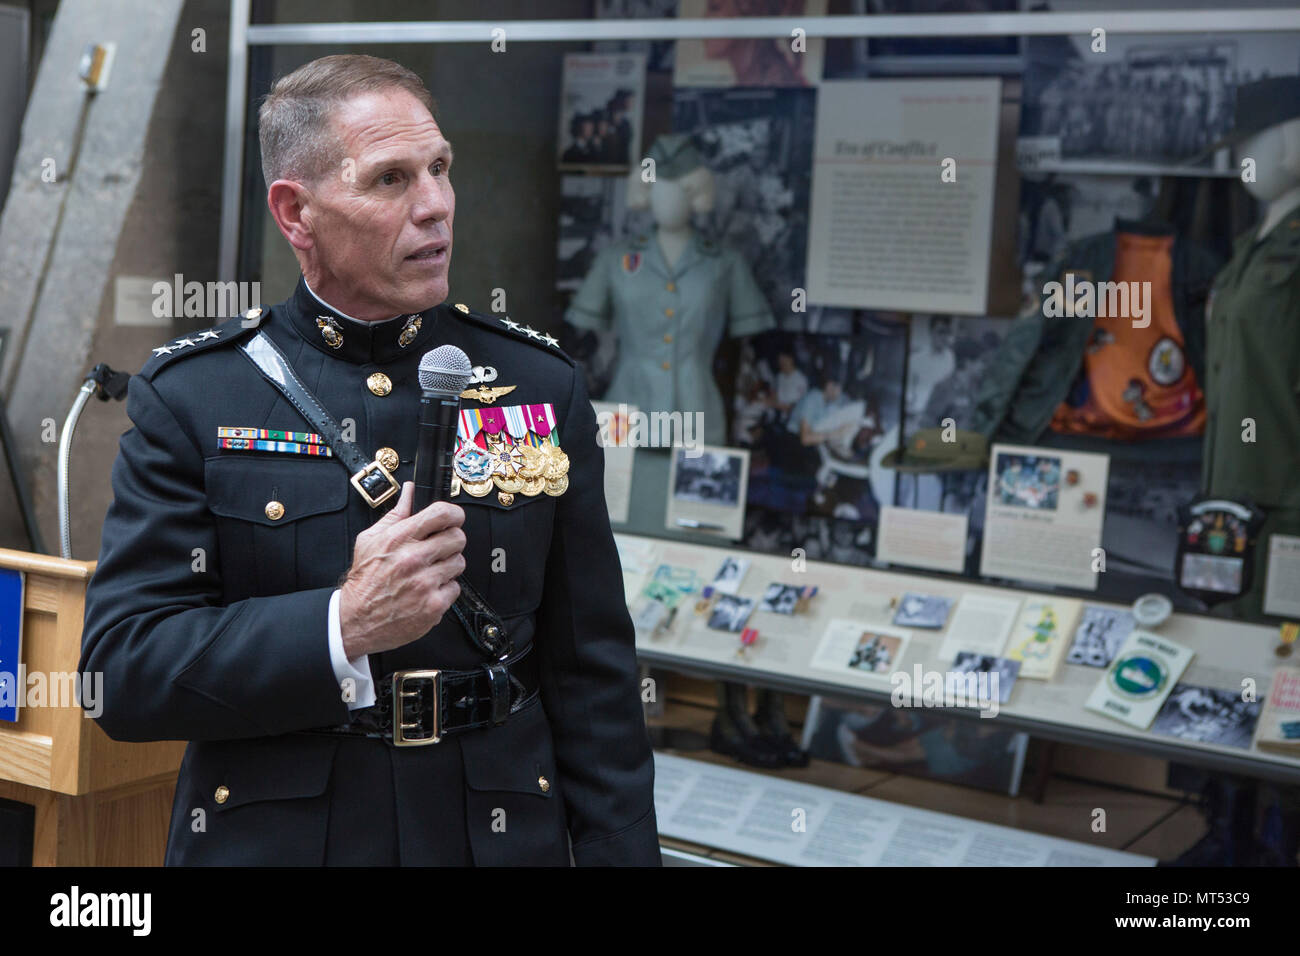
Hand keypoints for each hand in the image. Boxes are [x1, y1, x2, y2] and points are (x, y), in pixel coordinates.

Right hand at [338, 481, 465, 658]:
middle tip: (439, 548)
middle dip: (451, 541)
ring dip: (448, 566)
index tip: (453, 518)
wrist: (355, 620)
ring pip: (459, 562)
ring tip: (430, 571)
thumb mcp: (369, 540)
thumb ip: (395, 514)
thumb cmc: (364, 580)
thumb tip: (409, 491)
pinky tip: (428, 590)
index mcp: (399, 539)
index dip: (454, 514)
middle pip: (458, 537)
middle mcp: (413, 559)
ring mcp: (425, 583)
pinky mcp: (433, 605)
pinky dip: (444, 589)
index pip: (442, 514)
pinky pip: (455, 588)